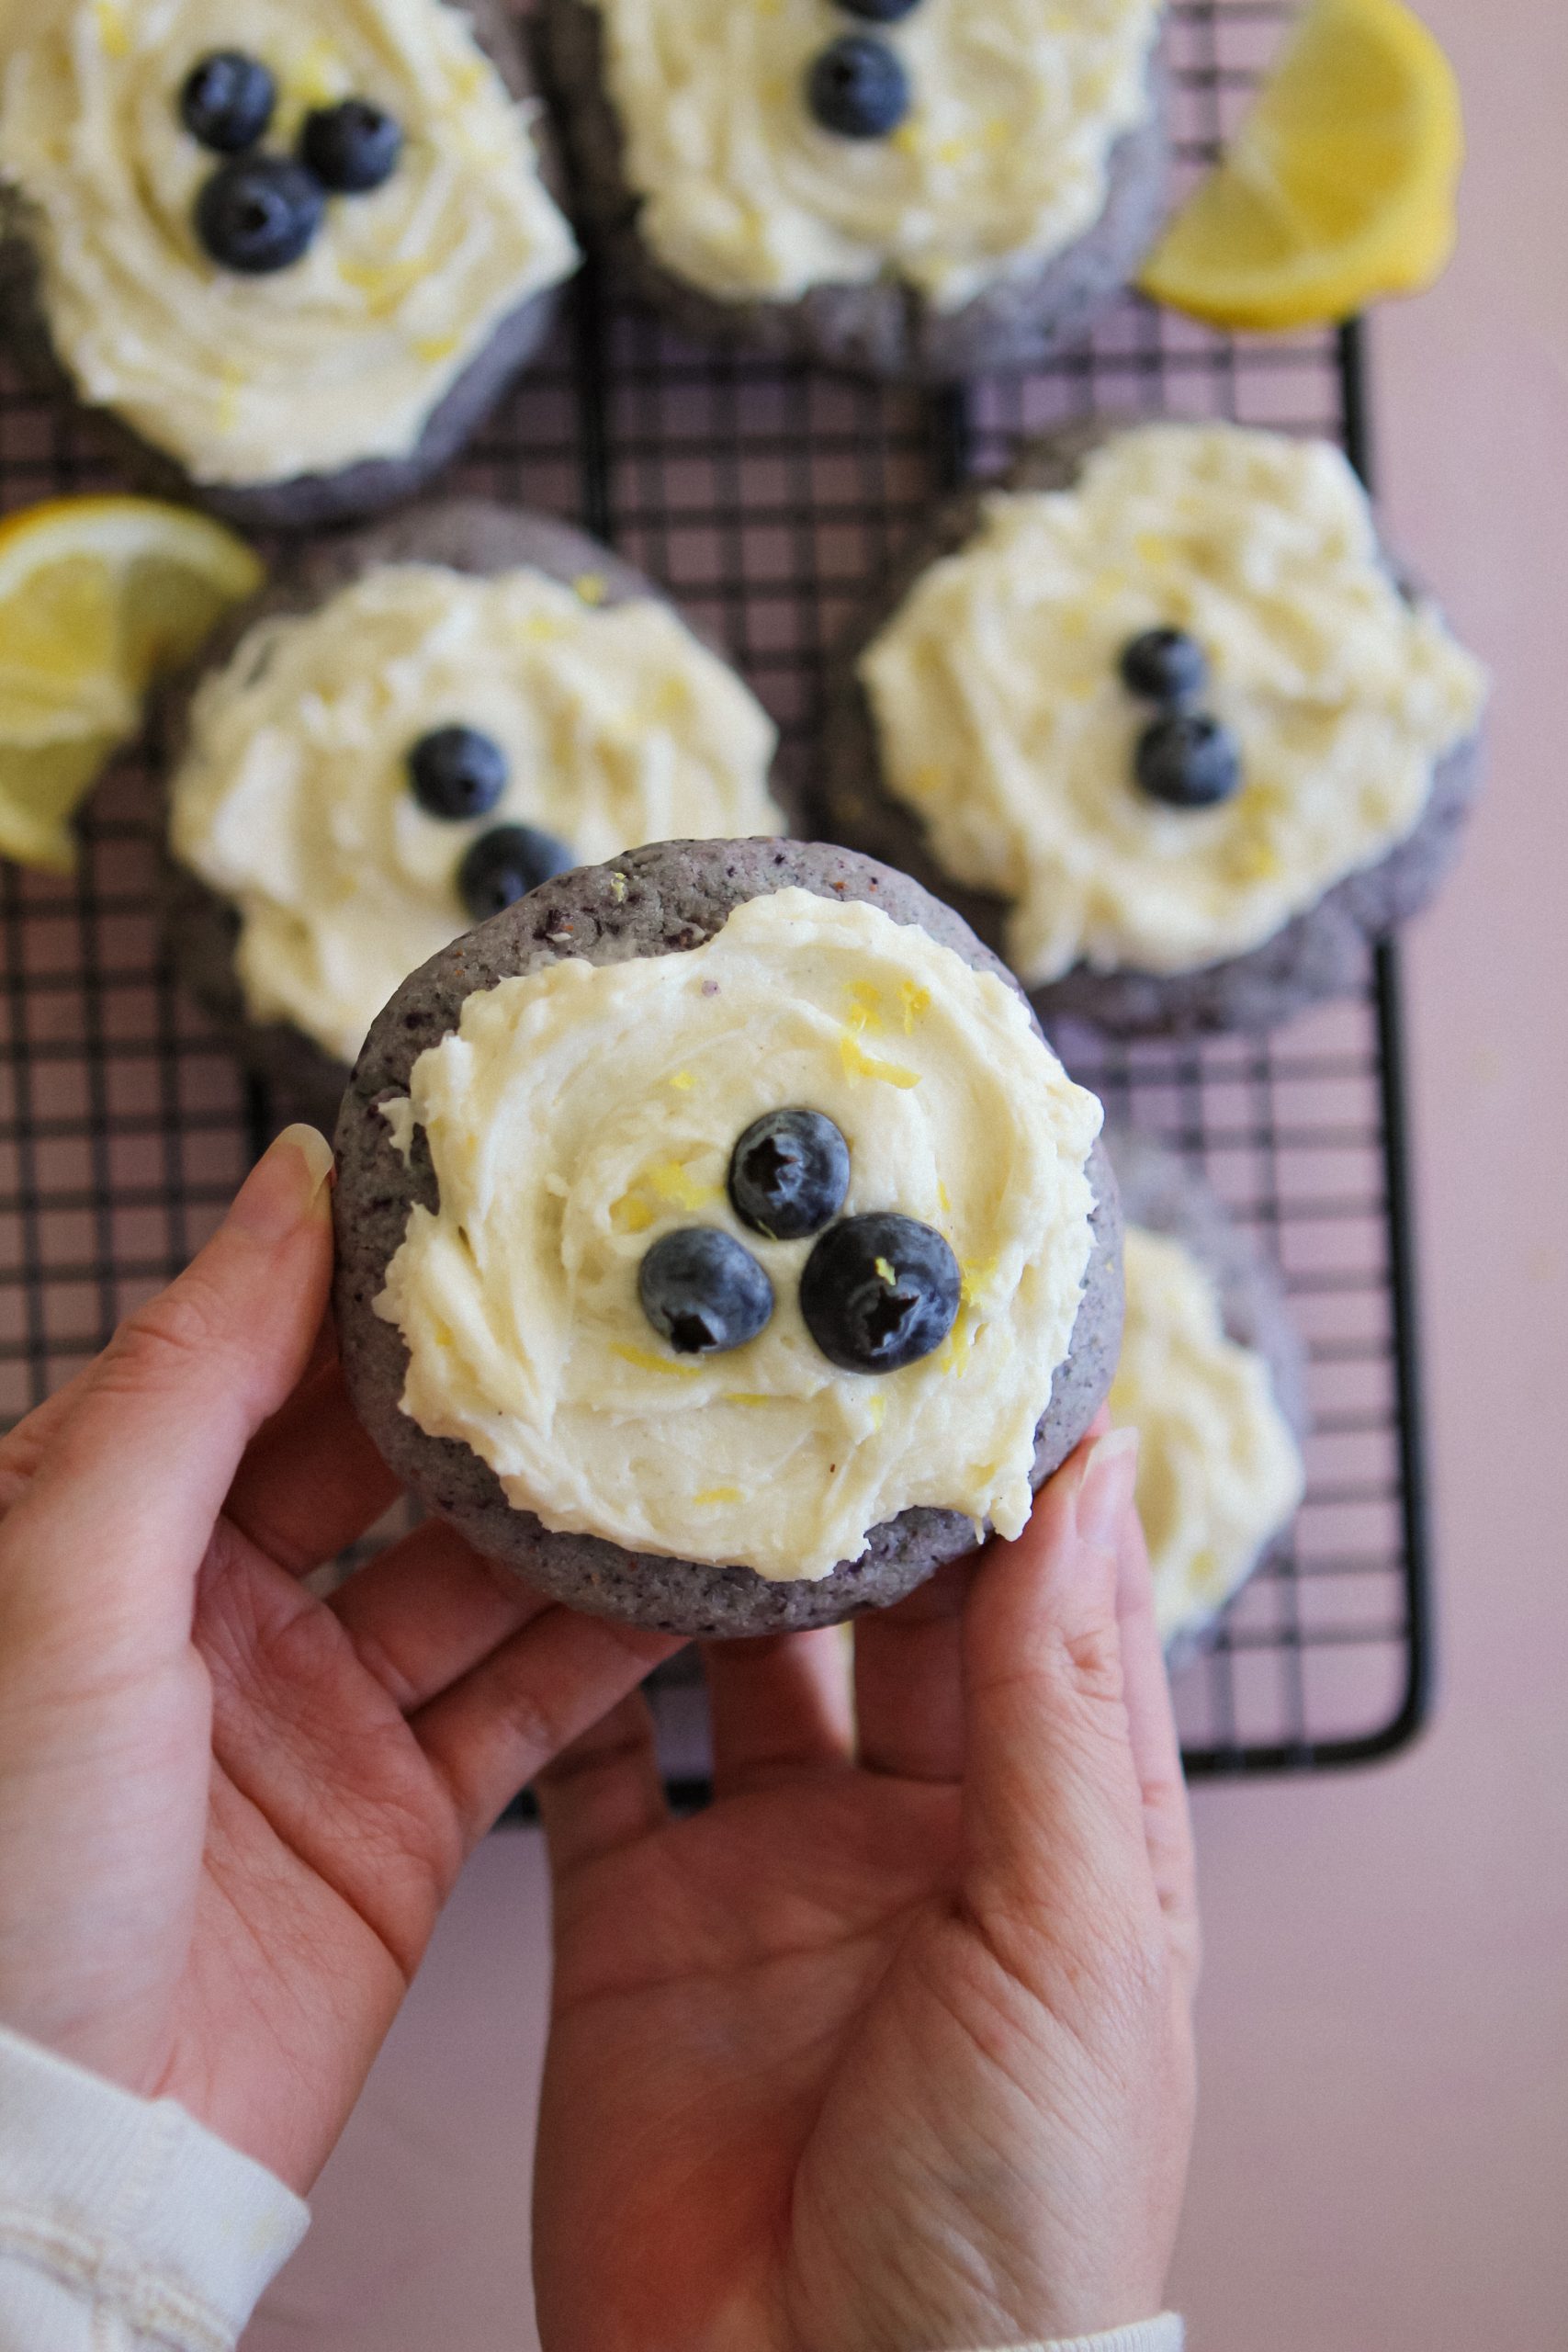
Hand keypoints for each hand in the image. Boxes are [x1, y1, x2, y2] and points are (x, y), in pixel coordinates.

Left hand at [0, 1126, 676, 2192]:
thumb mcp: (61, 1590)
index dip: (369, 1268)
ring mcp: (315, 1714)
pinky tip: (693, 1575)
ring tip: (690, 1414)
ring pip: (480, 1573)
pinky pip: (529, 1705)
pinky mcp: (401, 1822)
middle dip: (502, 1381)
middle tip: (624, 1294)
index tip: (489, 1190)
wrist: (51, 2159)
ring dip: (581, 1506)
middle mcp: (209, 1608)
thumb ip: (185, 1386)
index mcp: (98, 1528)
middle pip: (389, 1455)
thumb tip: (279, 1187)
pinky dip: (616, 1646)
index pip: (255, 1352)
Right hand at [533, 1427, 1197, 2351]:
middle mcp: (915, 1835)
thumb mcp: (1072, 1935)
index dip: (1024, 1472)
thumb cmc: (1009, 2213)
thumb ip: (1059, 1707)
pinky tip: (548, 1559)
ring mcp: (769, 1876)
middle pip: (884, 1613)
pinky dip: (569, 1664)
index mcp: (1060, 1833)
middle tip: (802, 1341)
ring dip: (705, 1554)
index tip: (981, 1333)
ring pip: (733, 1661)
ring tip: (674, 1416)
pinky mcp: (636, 1928)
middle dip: (850, 1485)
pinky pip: (595, 1761)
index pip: (1055, 1607)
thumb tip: (1084, 1487)